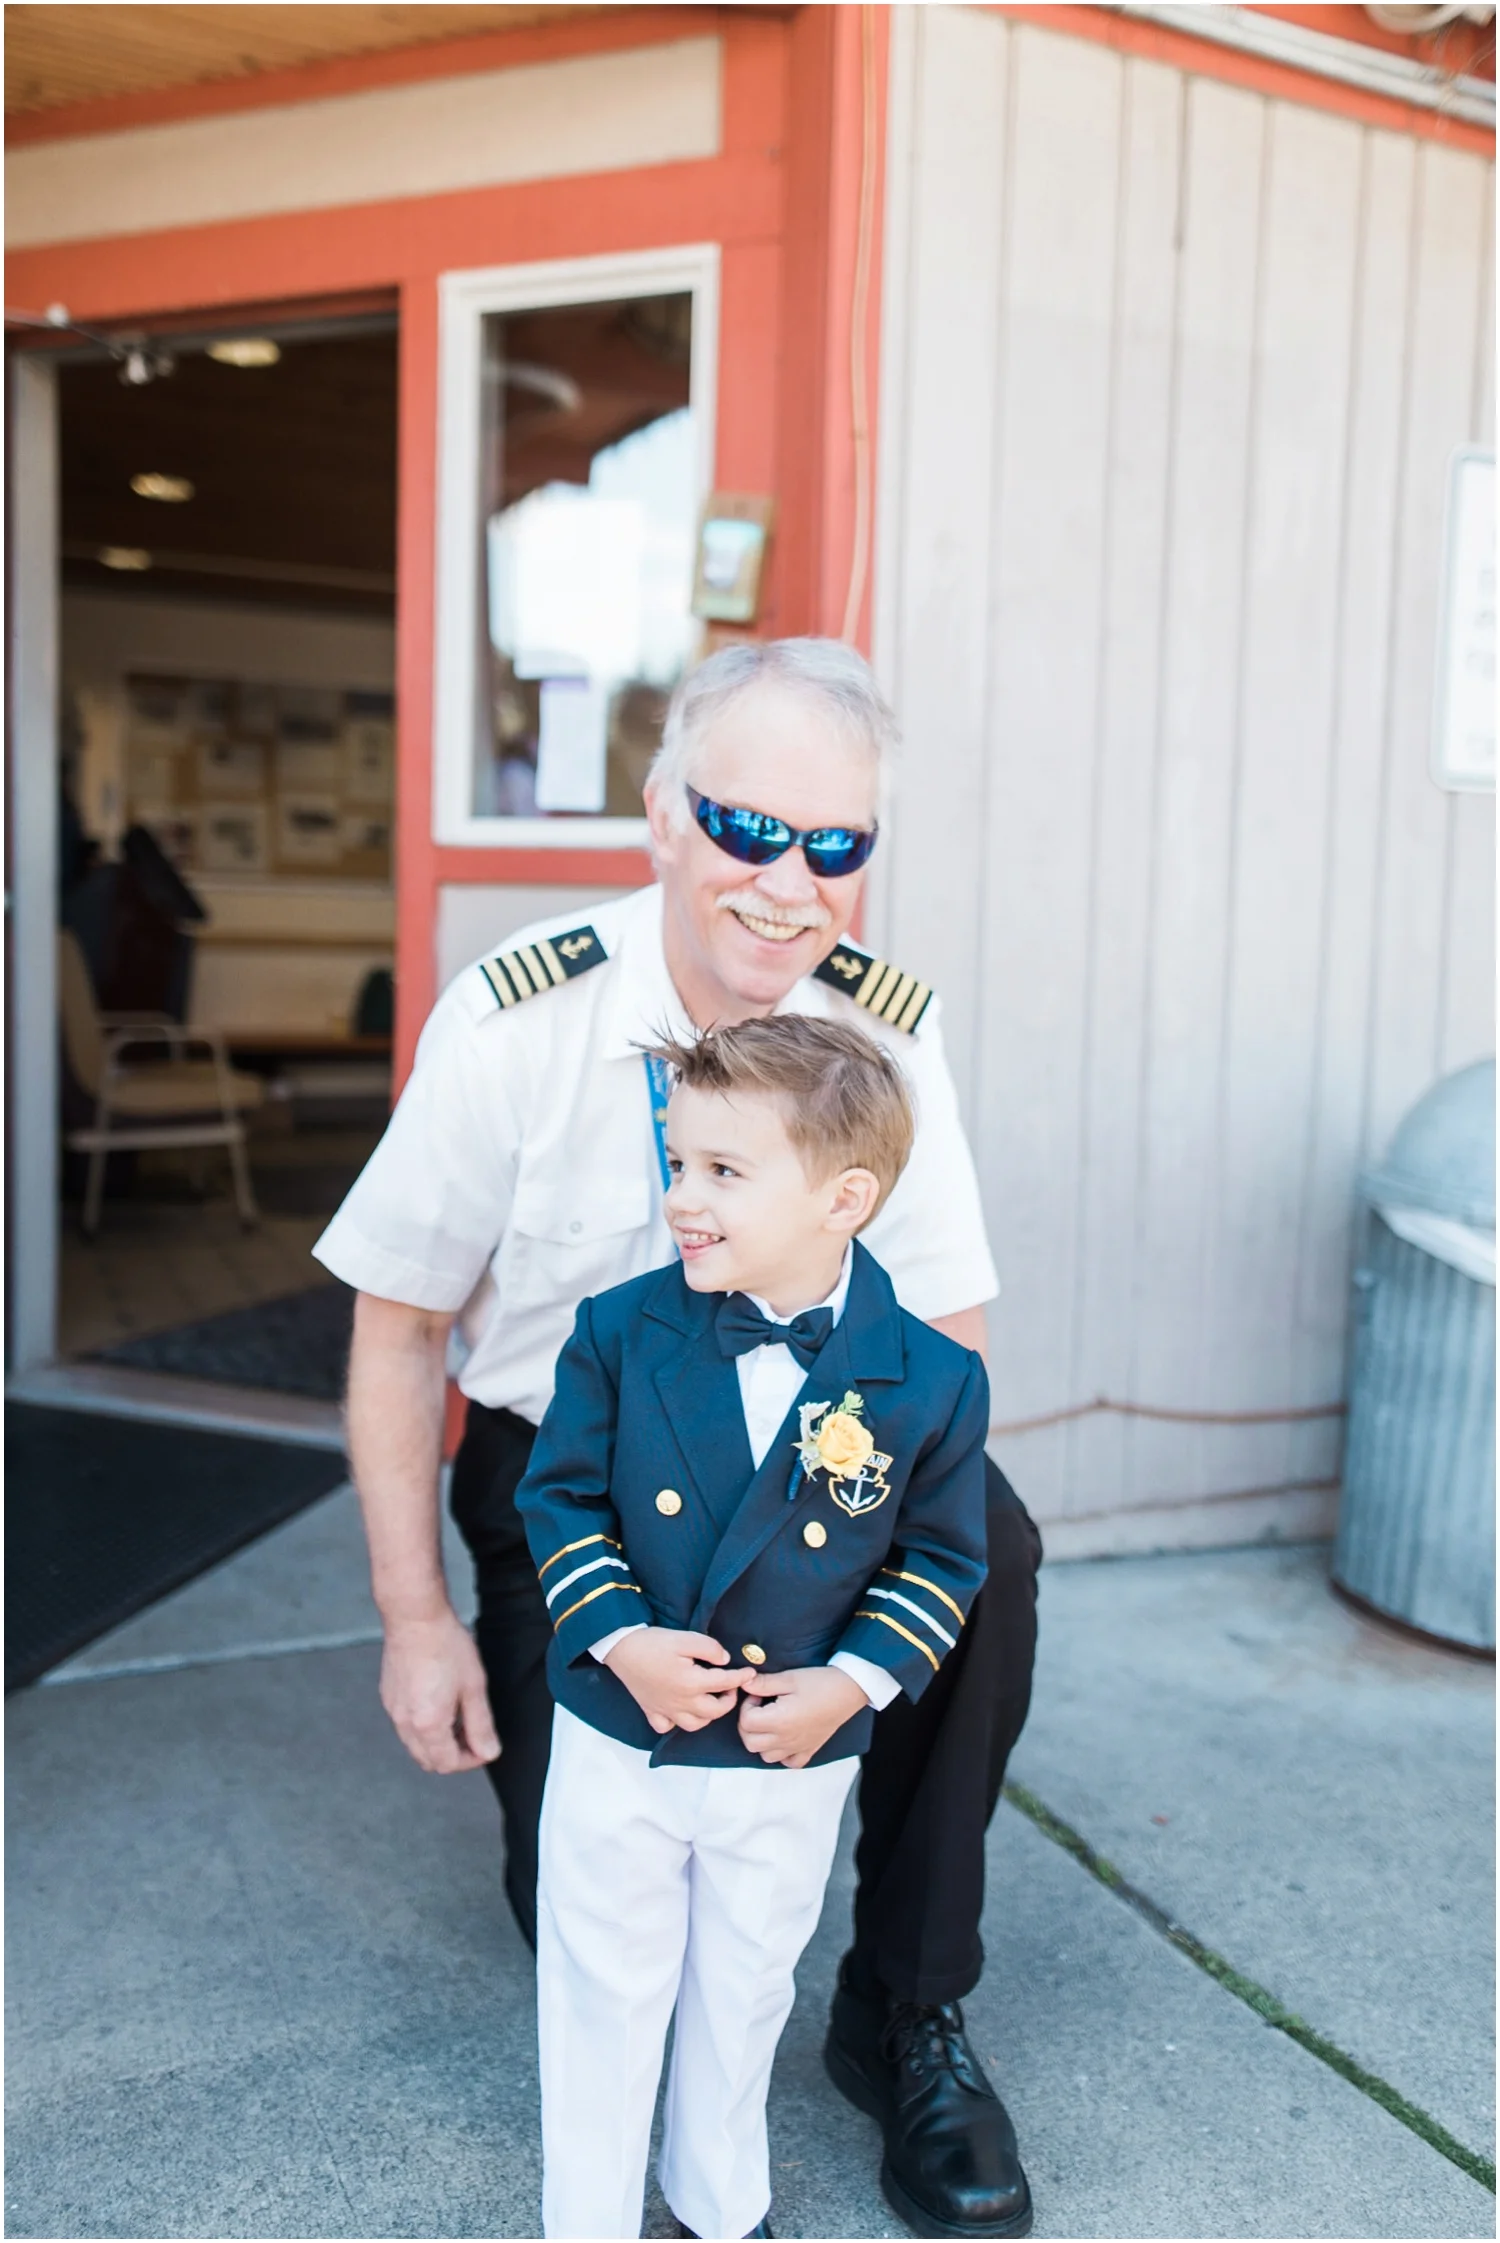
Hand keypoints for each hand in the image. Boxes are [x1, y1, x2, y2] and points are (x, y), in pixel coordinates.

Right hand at [379, 1607, 500, 1773]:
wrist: (415, 1617)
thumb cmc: (444, 1644)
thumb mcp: (474, 1686)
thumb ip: (481, 1725)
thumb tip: (488, 1751)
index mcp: (428, 1725)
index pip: (448, 1764)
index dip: (471, 1760)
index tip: (484, 1746)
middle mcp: (405, 1723)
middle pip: (428, 1761)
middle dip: (453, 1756)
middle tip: (473, 1736)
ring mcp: (393, 1711)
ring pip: (415, 1745)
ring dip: (437, 1743)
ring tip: (458, 1718)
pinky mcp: (388, 1697)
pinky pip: (406, 1726)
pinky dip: (423, 1727)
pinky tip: (439, 1704)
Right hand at [604, 1629, 753, 1735]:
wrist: (620, 1648)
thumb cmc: (653, 1642)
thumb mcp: (685, 1637)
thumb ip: (710, 1648)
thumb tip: (725, 1660)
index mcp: (692, 1683)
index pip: (724, 1683)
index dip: (741, 1677)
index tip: (750, 1673)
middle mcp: (681, 1702)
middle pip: (714, 1712)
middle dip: (728, 1701)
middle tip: (730, 1687)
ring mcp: (666, 1710)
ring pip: (695, 1724)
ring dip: (708, 1715)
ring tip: (710, 1700)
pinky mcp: (651, 1711)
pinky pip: (668, 1727)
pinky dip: (677, 1723)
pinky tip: (681, 1710)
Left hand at [737, 1665, 869, 1766]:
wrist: (849, 1690)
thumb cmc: (820, 1682)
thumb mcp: (789, 1678)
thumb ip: (764, 1683)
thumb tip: (743, 1683)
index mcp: (780, 1721)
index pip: (746, 1722)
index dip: (746, 1706)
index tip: (758, 1695)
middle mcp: (786, 1739)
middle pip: (750, 1742)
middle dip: (748, 1724)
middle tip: (760, 1707)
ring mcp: (798, 1747)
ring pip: (765, 1756)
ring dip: (761, 1740)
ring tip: (770, 1721)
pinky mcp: (809, 1750)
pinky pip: (789, 1762)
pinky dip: (782, 1754)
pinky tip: (785, 1737)